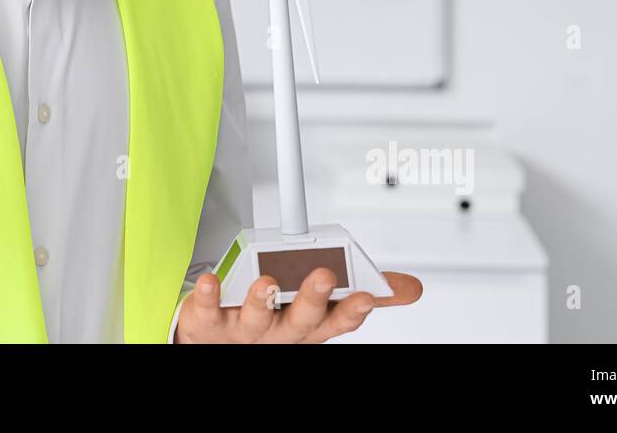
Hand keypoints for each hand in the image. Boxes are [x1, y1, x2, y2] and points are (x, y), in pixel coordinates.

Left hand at [174, 267, 422, 342]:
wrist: (217, 341)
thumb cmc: (276, 320)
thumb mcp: (324, 309)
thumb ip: (365, 293)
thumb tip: (409, 288)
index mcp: (311, 325)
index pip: (337, 321)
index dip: (351, 310)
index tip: (364, 295)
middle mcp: (281, 331)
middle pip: (301, 320)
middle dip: (312, 299)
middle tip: (321, 275)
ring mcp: (245, 330)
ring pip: (257, 318)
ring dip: (262, 300)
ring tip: (267, 282)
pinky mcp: (209, 322)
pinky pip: (207, 311)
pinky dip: (207, 296)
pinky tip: (210, 280)